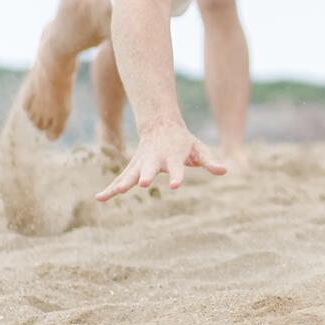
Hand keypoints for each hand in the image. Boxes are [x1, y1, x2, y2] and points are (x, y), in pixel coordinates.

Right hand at [95, 123, 226, 201]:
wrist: (161, 125)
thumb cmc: (183, 141)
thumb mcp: (199, 148)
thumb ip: (210, 160)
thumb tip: (225, 170)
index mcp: (173, 156)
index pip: (176, 168)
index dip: (177, 176)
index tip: (175, 185)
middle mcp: (155, 160)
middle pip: (150, 168)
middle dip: (146, 175)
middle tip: (144, 183)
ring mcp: (142, 163)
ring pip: (131, 173)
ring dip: (124, 182)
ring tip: (117, 192)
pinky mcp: (133, 168)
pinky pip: (119, 178)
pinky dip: (110, 188)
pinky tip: (99, 198)